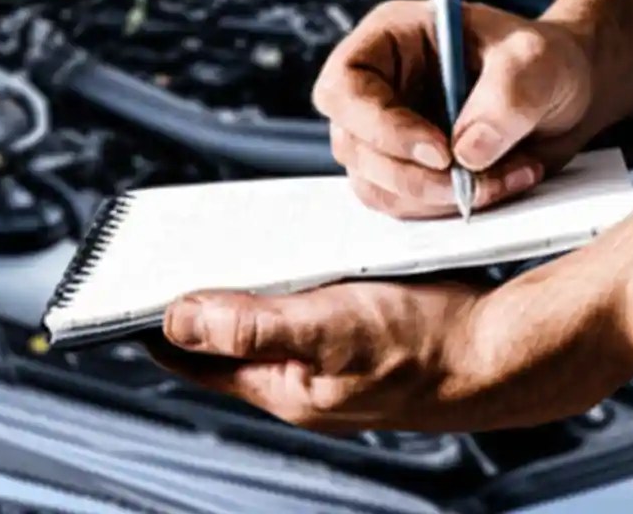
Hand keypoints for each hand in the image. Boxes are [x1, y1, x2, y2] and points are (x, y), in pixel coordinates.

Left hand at [145, 255, 629, 432]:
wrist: (505, 348)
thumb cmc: (427, 347)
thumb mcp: (328, 329)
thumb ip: (249, 325)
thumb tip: (174, 320)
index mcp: (284, 387)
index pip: (196, 360)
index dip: (158, 327)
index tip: (127, 293)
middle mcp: (303, 378)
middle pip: (229, 338)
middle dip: (201, 301)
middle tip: (175, 256)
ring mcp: (333, 358)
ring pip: (271, 319)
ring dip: (250, 288)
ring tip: (228, 246)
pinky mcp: (362, 333)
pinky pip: (310, 305)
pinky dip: (295, 279)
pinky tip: (301, 252)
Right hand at [312, 0, 596, 217]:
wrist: (569, 94)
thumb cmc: (545, 60)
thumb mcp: (538, 61)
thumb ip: (507, 97)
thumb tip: (466, 152)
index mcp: (391, 40)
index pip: (345, 87)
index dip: (380, 126)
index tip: (439, 152)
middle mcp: (378, 88)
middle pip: (352, 146)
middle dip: (413, 176)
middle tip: (472, 181)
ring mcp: (387, 135)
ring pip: (376, 186)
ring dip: (437, 198)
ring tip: (507, 176)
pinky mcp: (407, 172)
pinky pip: (405, 206)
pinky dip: (450, 208)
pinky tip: (501, 184)